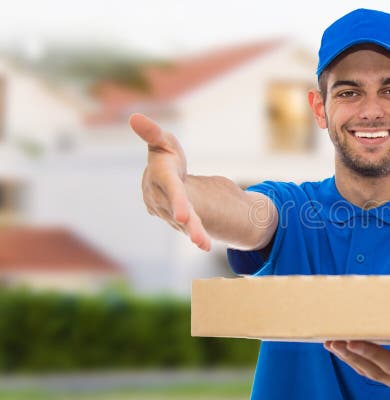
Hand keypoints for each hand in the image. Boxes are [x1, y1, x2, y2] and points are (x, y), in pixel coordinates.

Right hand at [129, 113, 210, 250]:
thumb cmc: (165, 154)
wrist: (162, 176)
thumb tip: (134, 117)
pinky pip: (187, 226)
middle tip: (200, 241)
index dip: (177, 202)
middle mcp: (161, 196)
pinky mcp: (174, 217)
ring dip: (195, 234)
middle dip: (190, 225)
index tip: (183, 216)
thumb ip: (152, 132)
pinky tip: (204, 245)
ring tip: (204, 245)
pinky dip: (196, 234)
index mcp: (162, 176)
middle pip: (179, 211)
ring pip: (183, 222)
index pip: (172, 189)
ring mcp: (166, 209)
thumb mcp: (162, 141)